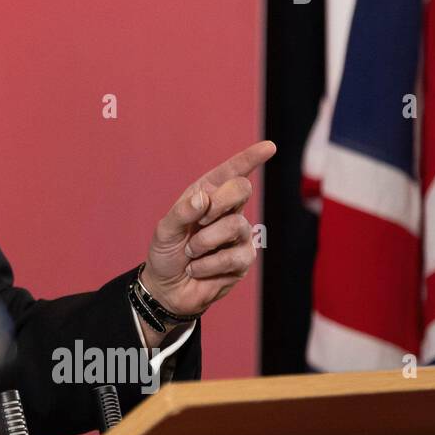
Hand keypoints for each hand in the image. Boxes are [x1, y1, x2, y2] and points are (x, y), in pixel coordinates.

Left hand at [142, 140, 276, 317]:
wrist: (168, 287)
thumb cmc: (166, 253)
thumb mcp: (165, 230)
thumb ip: (182, 211)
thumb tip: (204, 197)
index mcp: (206, 195)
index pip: (231, 172)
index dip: (250, 158)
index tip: (269, 147)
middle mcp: (226, 210)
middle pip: (242, 189)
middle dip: (219, 202)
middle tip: (200, 221)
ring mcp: (239, 234)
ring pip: (236, 225)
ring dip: (205, 241)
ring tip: (191, 253)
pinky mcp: (243, 259)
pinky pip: (234, 256)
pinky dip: (209, 264)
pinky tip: (199, 269)